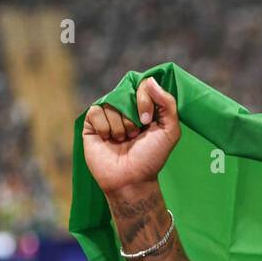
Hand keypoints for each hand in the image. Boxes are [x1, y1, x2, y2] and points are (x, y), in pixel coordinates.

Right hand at [82, 77, 181, 195]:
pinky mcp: (91, 124)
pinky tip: (108, 140)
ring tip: (122, 141)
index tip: (147, 122)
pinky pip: (96, 111)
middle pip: (125, 92)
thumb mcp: (170, 132)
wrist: (132, 179)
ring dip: (120, 126)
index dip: (144, 100)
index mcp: (144, 108)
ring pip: (110, 104)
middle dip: (132, 116)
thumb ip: (168, 104)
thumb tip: (150, 80)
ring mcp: (108, 115)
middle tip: (135, 135)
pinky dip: (105, 128)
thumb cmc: (151, 158)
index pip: (143, 86)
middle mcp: (125, 109)